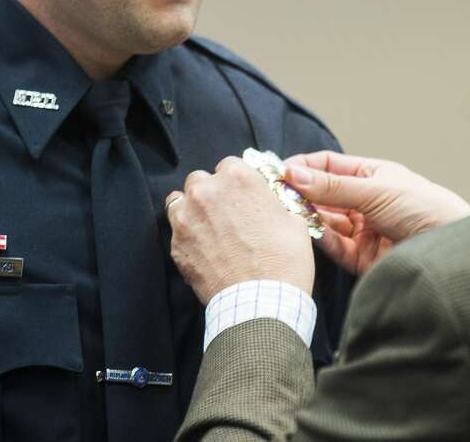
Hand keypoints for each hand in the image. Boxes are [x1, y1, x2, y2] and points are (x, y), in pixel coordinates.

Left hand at [166, 156, 314, 303]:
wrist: (261, 305)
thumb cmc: (284, 263)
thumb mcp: (293, 222)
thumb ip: (273, 203)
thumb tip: (268, 203)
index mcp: (238, 178)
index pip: (230, 164)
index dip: (238, 181)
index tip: (243, 195)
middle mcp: (207, 191)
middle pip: (201, 180)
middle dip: (212, 193)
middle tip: (227, 214)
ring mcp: (187, 218)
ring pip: (180, 200)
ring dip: (192, 210)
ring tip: (209, 229)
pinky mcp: (176, 244)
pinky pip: (175, 230)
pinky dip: (186, 236)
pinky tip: (204, 249)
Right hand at [285, 150, 469, 274]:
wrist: (451, 252)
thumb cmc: (426, 209)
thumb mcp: (376, 190)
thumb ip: (332, 186)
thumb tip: (292, 173)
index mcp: (371, 176)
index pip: (328, 166)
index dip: (303, 167)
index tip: (279, 171)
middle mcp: (363, 201)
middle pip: (322, 195)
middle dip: (300, 194)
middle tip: (276, 194)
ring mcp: (361, 229)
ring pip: (323, 221)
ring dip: (306, 217)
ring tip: (287, 213)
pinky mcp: (361, 257)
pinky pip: (332, 245)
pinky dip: (318, 238)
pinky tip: (307, 231)